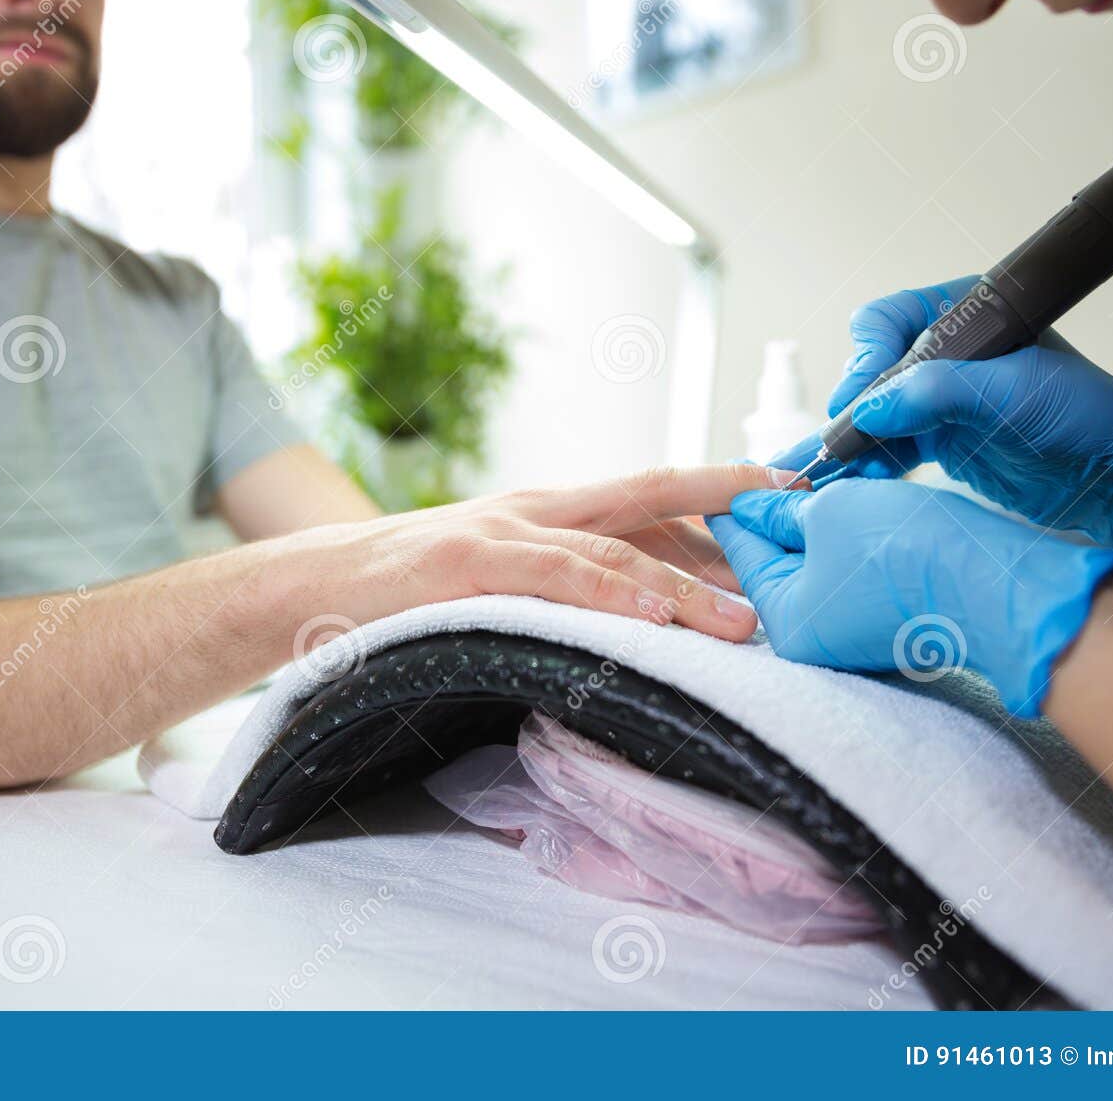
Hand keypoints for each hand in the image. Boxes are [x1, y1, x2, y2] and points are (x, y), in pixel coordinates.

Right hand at [297, 465, 798, 641]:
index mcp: (549, 511)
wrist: (312, 582)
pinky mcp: (468, 565)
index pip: (652, 493)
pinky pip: (555, 579)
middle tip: (800, 531)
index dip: (722, 490)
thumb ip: (567, 583)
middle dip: (729, 511)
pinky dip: (609, 595)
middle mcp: (537, 510)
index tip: (789, 493)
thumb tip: (647, 617)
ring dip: (683, 586)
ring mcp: (503, 533)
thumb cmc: (413, 588)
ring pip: (613, 550)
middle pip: (650, 498)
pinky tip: (652, 616)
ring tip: (742, 622)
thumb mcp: (501, 576)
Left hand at [709, 478, 1112, 715]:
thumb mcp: (829, 513)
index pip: (743, 551)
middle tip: (778, 465)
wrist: (997, 584)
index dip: (737, 504)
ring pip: (818, 558)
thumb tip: (748, 504)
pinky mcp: (887, 616)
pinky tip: (854, 499)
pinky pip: (852, 568)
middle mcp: (814, 636)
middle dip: (780, 509)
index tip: (730, 474)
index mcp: (786, 620)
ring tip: (818, 473)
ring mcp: (853, 629)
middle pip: (778, 558)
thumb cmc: (910, 552)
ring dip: (818, 516)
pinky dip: (849, 534)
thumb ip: (781, 509)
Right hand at [771, 277, 1112, 574]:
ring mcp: (938, 399)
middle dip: (847, 409)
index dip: (868, 355)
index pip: (887, 319)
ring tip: (809, 475)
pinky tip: (840, 488)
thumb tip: (872, 407)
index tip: (864, 396)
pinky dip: (862, 468)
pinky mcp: (939, 441)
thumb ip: (940, 393)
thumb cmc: (1087, 420)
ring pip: (870, 415)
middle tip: (834, 447)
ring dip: (843, 445)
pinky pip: (885, 449)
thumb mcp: (1015, 395)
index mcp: (967, 314)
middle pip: (868, 371)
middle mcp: (945, 352)